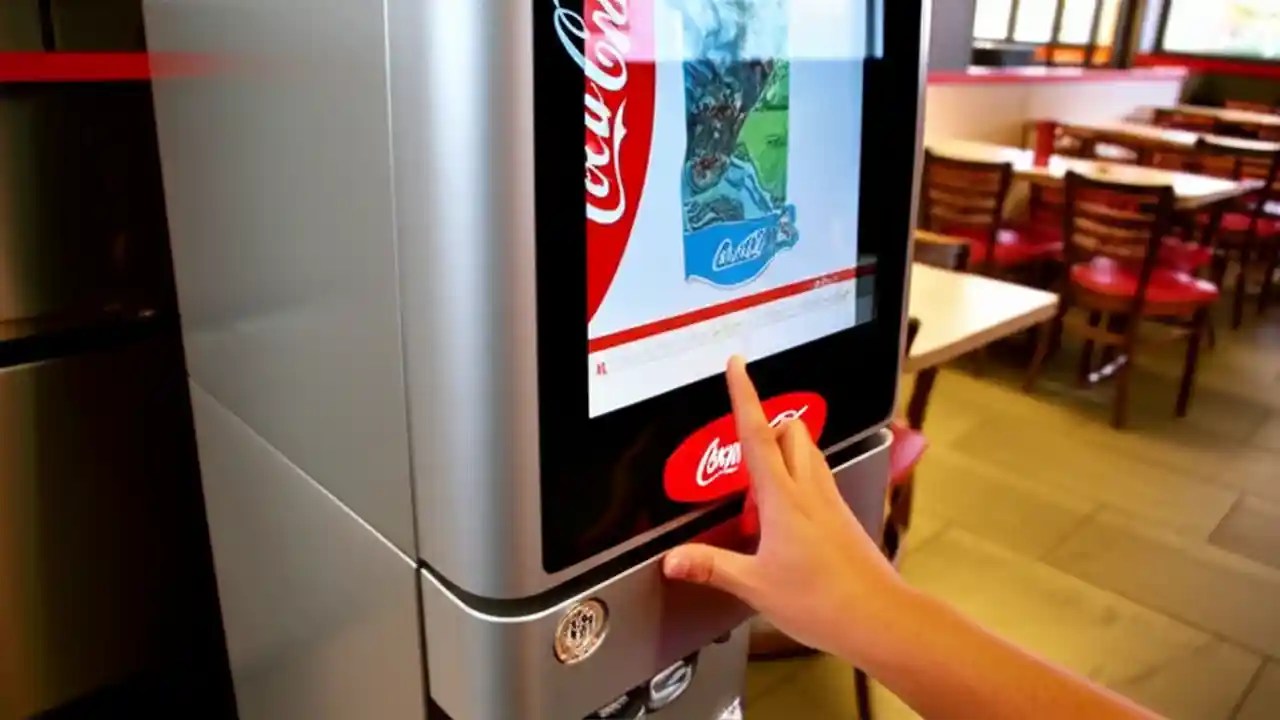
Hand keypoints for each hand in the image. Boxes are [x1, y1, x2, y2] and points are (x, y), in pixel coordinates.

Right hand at [663, 356, 907, 662]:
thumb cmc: (823, 601)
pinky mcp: (842, 517)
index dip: (744, 396)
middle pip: (790, 431)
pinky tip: (782, 514)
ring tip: (756, 480)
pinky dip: (797, 479)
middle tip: (740, 440)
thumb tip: (673, 560)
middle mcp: (810, 490)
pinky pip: (817, 480)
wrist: (878, 617)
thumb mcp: (755, 586)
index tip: (737, 365)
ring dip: (783, 449)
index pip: (757, 434)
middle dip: (767, 422)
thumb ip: (711, 567)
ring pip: (807, 452)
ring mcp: (830, 501)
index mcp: (784, 498)